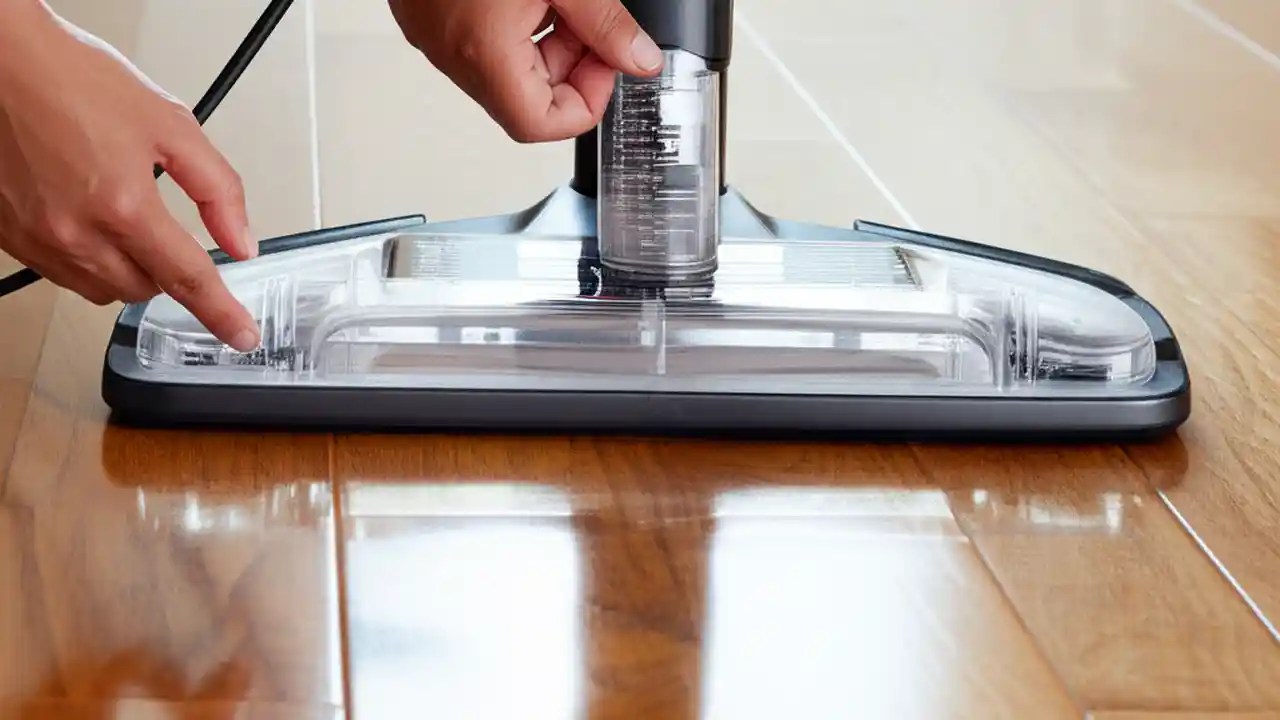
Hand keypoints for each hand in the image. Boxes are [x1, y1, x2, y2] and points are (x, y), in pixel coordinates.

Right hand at [0, 3, 259, 351]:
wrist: (1, 63)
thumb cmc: (74, 80)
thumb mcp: (171, 125)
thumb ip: (217, 190)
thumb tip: (241, 242)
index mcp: (123, 206)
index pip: (187, 280)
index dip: (222, 313)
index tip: (243, 336)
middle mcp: (75, 233)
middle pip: (144, 290)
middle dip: (167, 272)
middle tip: (167, 232)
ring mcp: (37, 241)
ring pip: (102, 289)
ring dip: (128, 270)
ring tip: (122, 216)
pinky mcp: (11, 239)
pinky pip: (63, 274)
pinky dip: (88, 259)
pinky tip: (87, 217)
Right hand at [390, 0, 664, 142]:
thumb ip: (606, 22)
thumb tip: (639, 59)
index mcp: (482, 52)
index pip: (540, 125)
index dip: (585, 105)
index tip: (607, 65)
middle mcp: (451, 54)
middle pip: (524, 99)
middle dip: (570, 67)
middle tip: (590, 23)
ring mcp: (433, 36)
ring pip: (503, 71)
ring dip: (544, 45)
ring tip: (561, 0)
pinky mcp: (427, 15)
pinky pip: (479, 43)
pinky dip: (514, 28)